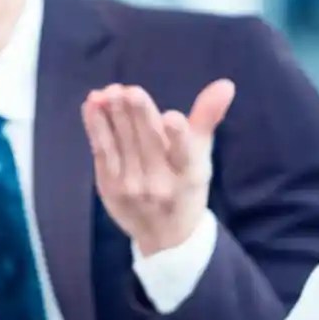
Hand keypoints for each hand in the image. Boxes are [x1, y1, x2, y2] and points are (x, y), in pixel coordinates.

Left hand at [81, 80, 235, 255]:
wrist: (164, 235)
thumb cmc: (186, 186)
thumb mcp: (202, 155)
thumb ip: (208, 117)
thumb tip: (225, 84)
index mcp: (189, 174)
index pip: (186, 153)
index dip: (178, 136)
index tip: (172, 118)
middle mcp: (162, 183)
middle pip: (149, 142)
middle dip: (138, 115)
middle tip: (129, 91)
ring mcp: (132, 186)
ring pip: (122, 143)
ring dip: (113, 115)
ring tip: (109, 92)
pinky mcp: (109, 186)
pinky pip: (101, 150)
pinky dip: (95, 125)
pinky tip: (93, 104)